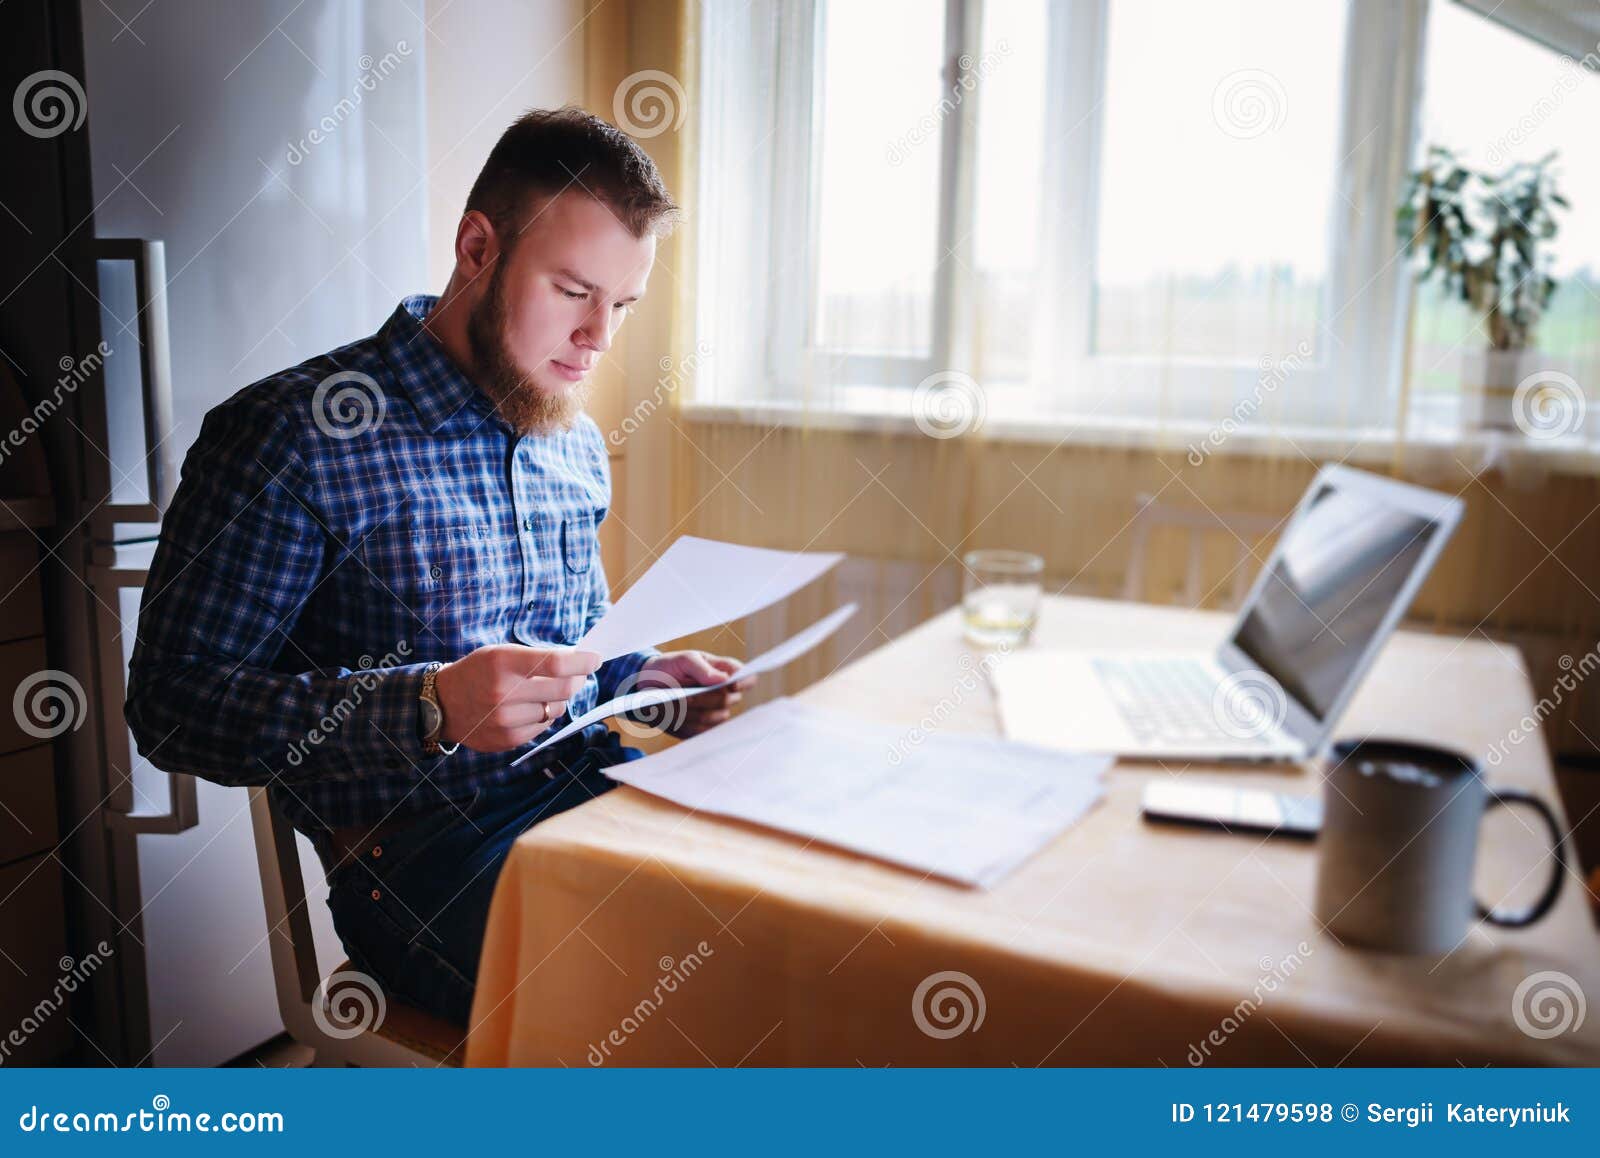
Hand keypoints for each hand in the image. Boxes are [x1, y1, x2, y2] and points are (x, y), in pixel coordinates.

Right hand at [434, 644, 599, 751]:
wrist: (442, 704)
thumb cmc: (477, 672)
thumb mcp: (500, 653)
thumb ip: (537, 657)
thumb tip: (579, 661)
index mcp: (502, 663)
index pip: (556, 663)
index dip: (582, 661)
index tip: (595, 658)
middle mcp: (504, 693)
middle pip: (564, 689)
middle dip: (578, 679)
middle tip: (579, 673)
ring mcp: (506, 720)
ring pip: (556, 709)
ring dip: (558, 699)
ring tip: (543, 691)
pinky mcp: (508, 740)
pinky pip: (543, 726)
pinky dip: (543, 715)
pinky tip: (528, 708)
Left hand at [637, 650, 754, 738]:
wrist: (648, 684)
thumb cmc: (670, 667)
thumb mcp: (682, 660)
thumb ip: (701, 668)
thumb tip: (722, 679)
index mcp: (724, 671)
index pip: (747, 677)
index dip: (744, 682)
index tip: (731, 684)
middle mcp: (724, 694)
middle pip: (727, 701)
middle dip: (704, 699)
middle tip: (683, 696)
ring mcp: (714, 713)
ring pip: (713, 718)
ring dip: (691, 713)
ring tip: (671, 705)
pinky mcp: (701, 728)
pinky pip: (700, 732)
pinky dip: (684, 724)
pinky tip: (670, 717)